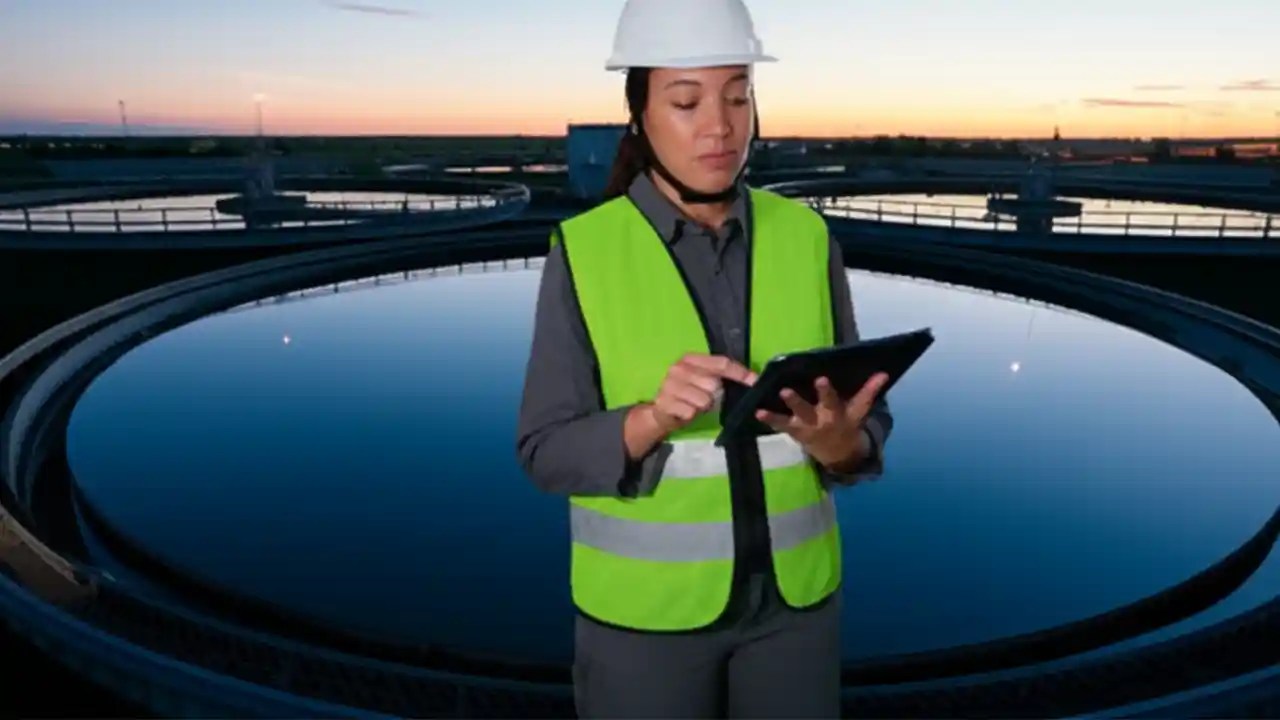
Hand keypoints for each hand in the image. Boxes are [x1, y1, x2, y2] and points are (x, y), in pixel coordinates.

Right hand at [645, 353, 757, 435]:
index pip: (721, 363)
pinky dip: (691, 415)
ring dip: (703, 407)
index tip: (755, 382)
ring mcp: (669, 385)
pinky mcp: (664, 403)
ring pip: (703, 400)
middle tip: (706, 398)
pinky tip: (684, 412)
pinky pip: (691, 412)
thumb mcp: (703, 380)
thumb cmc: (688, 394)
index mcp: (690, 358)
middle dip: (715, 395)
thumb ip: (721, 376)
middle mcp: (678, 368)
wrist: (661, 411)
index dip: (740, 373)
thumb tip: (752, 379)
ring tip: (694, 405)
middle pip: (713, 383)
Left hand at [755, 372, 889, 469]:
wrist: (840, 454)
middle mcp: (820, 421)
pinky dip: (769, 420)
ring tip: (761, 409)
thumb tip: (883, 373)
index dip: (827, 391)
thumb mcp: (859, 411)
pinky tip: (757, 411)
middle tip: (785, 390)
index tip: (821, 378)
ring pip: (790, 421)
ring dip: (776, 415)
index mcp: (837, 414)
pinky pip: (780, 426)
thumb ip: (868, 392)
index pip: (833, 401)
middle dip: (797, 401)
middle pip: (807, 411)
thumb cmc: (848, 424)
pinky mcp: (794, 432)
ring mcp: (805, 428)